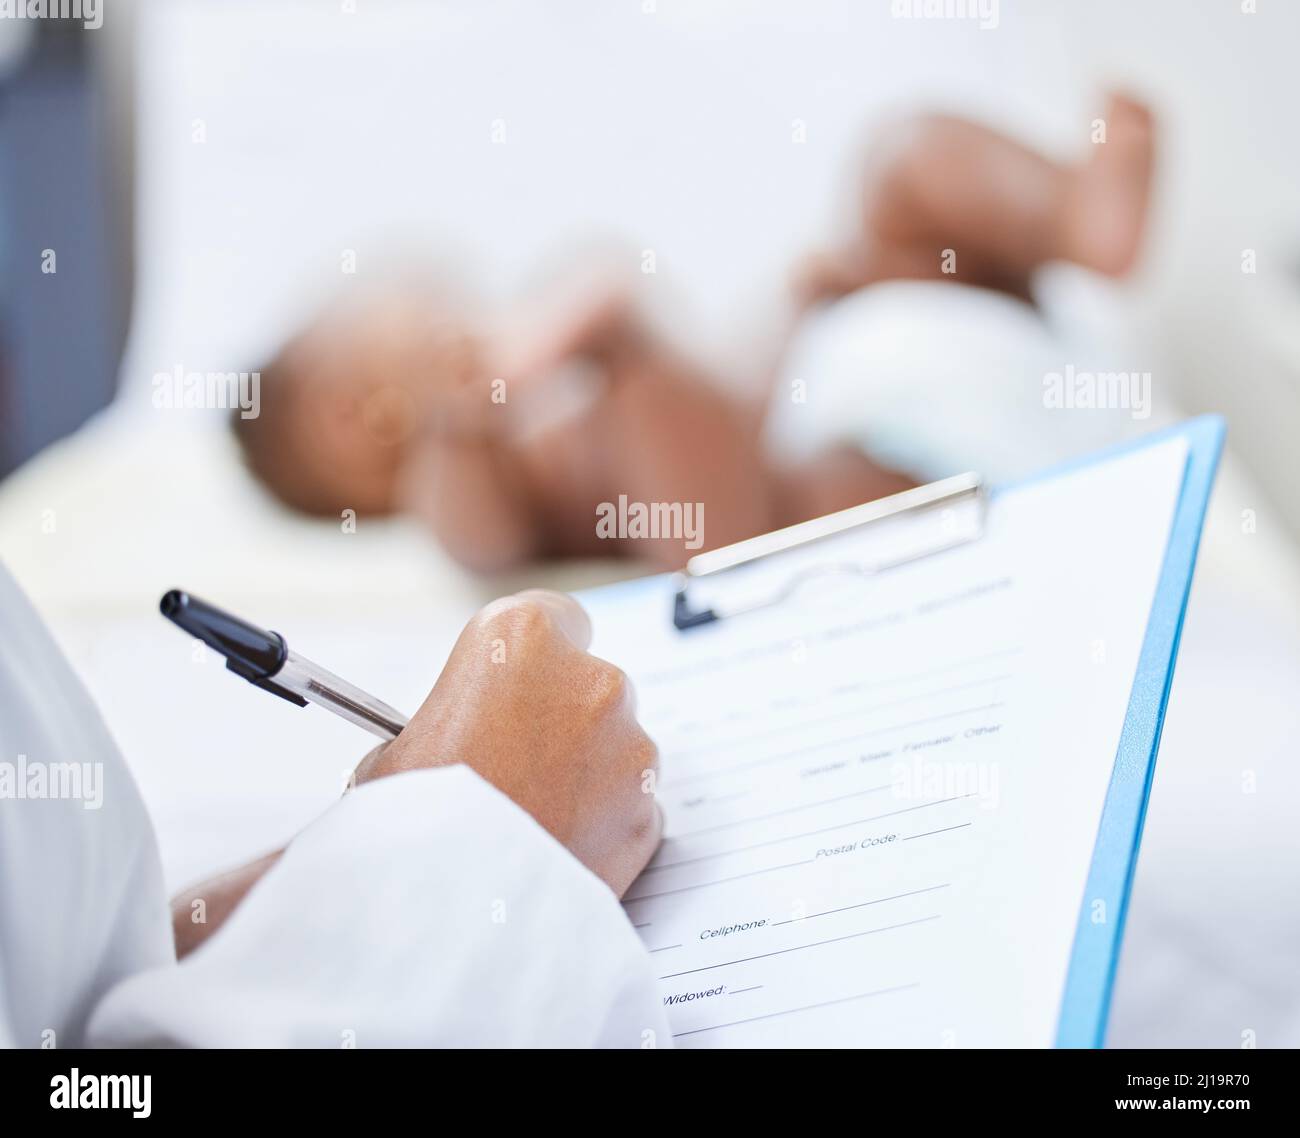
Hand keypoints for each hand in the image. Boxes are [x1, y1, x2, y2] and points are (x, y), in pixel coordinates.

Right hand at [354, 590, 661, 895]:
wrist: (447, 906)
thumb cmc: (411, 818)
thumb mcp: (401, 745)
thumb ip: (450, 718)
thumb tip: (458, 735)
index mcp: (521, 638)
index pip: (557, 618)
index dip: (538, 657)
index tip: (523, 685)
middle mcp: (590, 678)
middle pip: (591, 684)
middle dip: (565, 719)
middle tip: (519, 766)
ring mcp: (630, 745)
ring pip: (618, 747)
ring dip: (589, 773)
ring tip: (534, 819)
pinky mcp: (650, 810)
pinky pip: (633, 806)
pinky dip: (607, 824)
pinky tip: (559, 849)